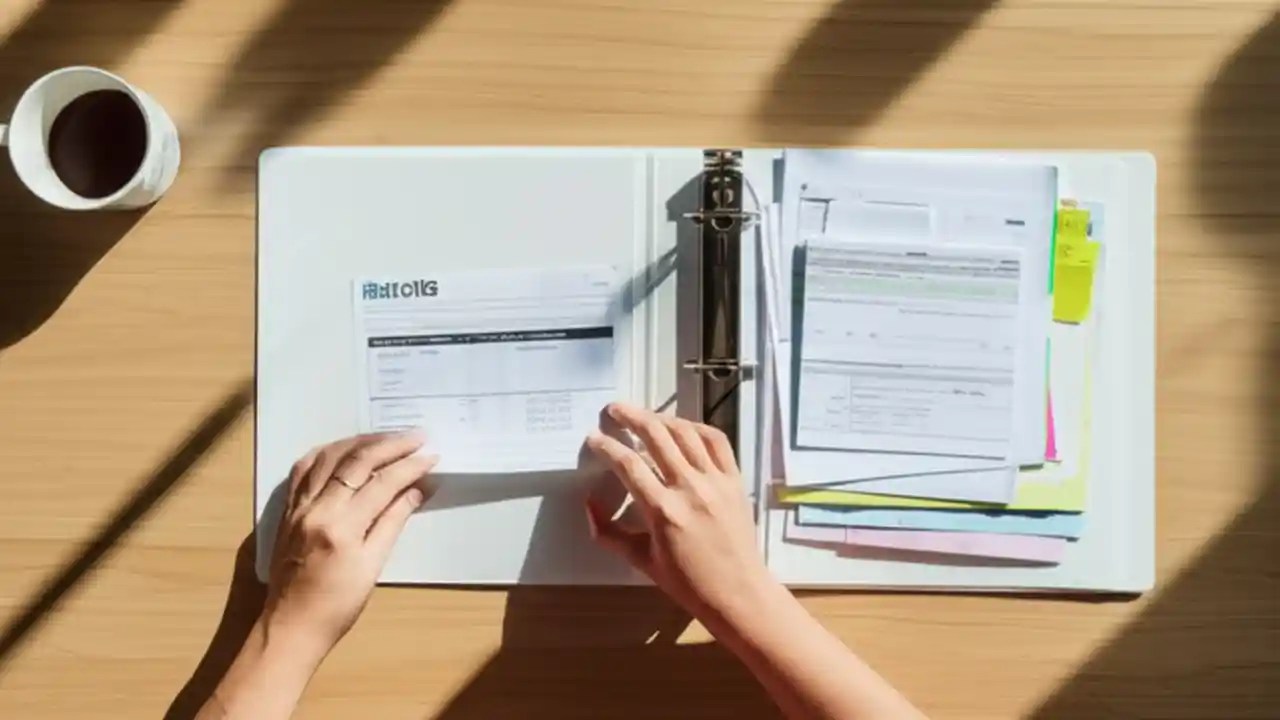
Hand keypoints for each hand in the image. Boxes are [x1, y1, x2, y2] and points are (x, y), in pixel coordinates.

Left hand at [262, 431, 438, 659]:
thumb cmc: (337, 606)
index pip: (381, 483)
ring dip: (359, 441)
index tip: (431, 456)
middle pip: (356, 462)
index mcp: (341, 528)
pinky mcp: (286, 509)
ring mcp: (297, 506)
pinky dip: (327, 452)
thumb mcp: (372, 567)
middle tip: (416, 437)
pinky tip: (344, 448)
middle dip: (389, 445)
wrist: (290, 627)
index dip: (409, 466)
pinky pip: (304, 468)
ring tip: (386, 437)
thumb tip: (415, 490)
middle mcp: (316, 509)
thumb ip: (392, 522)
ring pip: (328, 457)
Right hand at [584, 402, 773, 626]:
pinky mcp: (735, 480)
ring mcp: (716, 481)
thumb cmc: (688, 583)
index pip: (628, 465)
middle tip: (613, 410)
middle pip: (656, 437)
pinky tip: (681, 427)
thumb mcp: (641, 562)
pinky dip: (696, 427)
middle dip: (630, 417)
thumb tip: (589, 504)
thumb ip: (610, 533)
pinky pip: (717, 441)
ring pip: (685, 433)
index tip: (594, 438)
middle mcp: (690, 489)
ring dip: (661, 418)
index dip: (607, 447)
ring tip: (643, 415)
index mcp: (664, 511)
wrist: (738, 593)